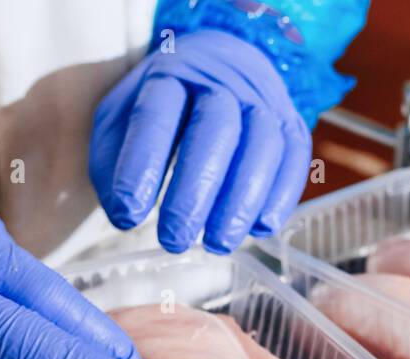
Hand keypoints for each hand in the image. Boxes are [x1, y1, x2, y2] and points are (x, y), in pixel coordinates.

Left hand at [90, 29, 311, 253]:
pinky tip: (260, 228)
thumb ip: (114, 166)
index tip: (128, 216)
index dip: (141, 167)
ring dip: (242, 200)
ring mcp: (262, 98)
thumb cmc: (160, 109)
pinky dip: (281, 195)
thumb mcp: (120, 122)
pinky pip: (295, 156)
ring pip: (263, 143)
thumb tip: (126, 215)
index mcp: (170, 75)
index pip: (156, 116)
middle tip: (174, 240)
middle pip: (216, 128)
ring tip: (217, 244)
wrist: (216, 63)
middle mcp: (221, 80)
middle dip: (195, 191)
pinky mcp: (290, 122)